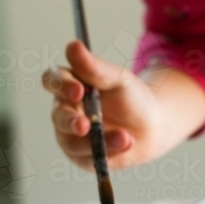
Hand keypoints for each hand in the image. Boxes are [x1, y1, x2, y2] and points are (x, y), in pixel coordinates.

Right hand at [42, 41, 170, 169]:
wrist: (152, 127)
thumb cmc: (131, 98)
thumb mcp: (118, 80)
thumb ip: (95, 67)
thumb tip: (73, 45)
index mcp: (69, 86)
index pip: (52, 81)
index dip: (60, 85)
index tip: (78, 90)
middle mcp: (64, 111)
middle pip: (58, 115)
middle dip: (71, 121)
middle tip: (85, 125)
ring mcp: (71, 136)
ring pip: (72, 142)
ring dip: (98, 141)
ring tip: (124, 138)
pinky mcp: (83, 157)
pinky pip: (89, 158)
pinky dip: (108, 152)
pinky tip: (125, 145)